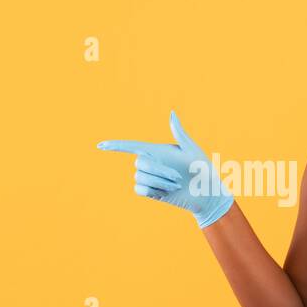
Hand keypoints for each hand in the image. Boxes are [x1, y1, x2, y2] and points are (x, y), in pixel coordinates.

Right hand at [97, 110, 234, 228]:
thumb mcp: (191, 150)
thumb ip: (178, 133)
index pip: (131, 146)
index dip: (116, 146)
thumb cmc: (203, 169)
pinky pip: (140, 189)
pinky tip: (166, 193)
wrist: (206, 193)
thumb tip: (171, 113)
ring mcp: (150, 178)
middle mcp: (151, 163)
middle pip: (140, 163)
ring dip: (160, 182)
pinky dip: (153, 190)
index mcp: (158, 150)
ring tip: (176, 186)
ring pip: (141, 177)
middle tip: (179, 179)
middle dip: (160, 171)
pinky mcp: (151, 192)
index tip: (100, 146)